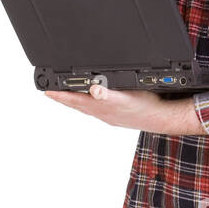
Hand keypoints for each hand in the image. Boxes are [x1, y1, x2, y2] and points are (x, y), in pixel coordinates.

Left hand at [43, 83, 203, 134]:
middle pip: (77, 104)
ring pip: (86, 107)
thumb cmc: (147, 106)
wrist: (161, 119)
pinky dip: (87, 104)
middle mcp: (103, 112)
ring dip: (73, 101)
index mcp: (102, 106)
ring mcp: (108, 115)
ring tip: (62, 96)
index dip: (60, 94)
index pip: (76, 99)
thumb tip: (94, 89)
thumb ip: (109, 94)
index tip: (47, 90)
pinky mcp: (115, 116)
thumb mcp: (128, 96)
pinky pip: (95, 110)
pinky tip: (89, 102)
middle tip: (48, 92)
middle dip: (62, 97)